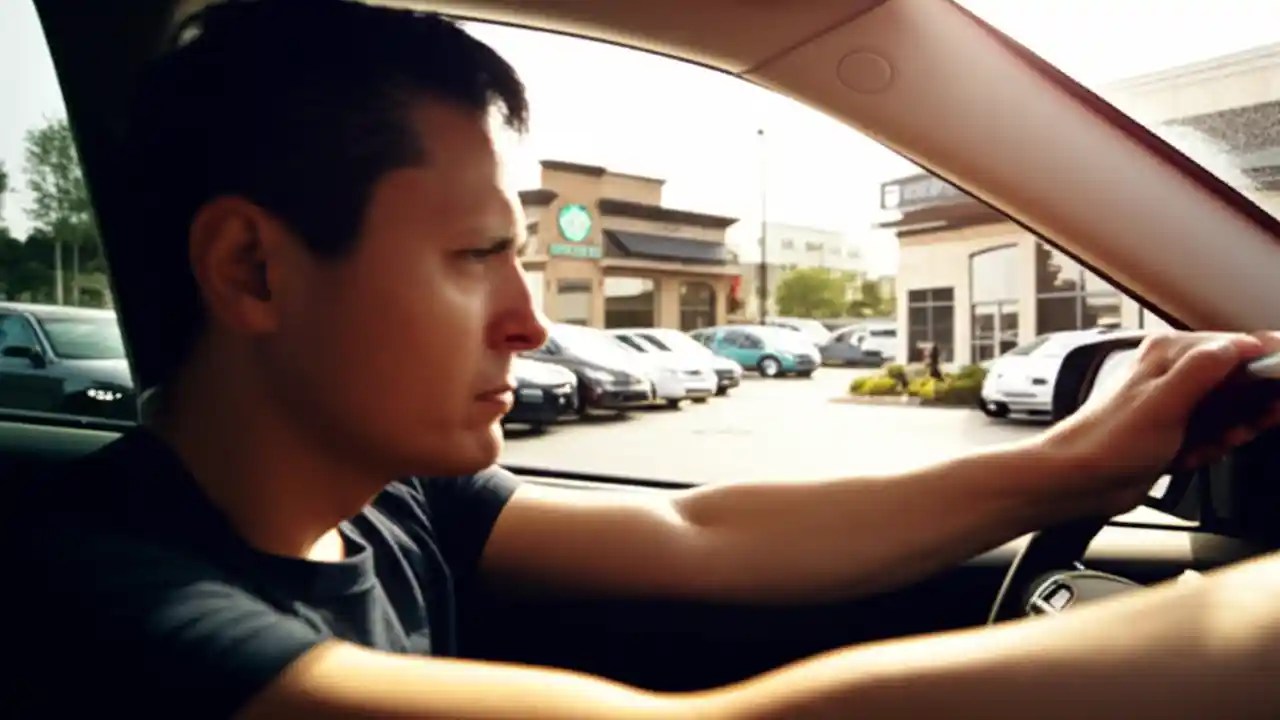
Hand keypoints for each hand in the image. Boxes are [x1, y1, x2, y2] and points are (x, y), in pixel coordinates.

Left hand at [1041, 331, 1279, 515]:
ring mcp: (1177, 402)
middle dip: (1247, 410)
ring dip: (1225, 434)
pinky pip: (1214, 435)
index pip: (1239, 348)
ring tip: (1201, 445)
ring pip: (1232, 412)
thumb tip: (1243, 343)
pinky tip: (1187, 457)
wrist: (1078, 480)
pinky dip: (1208, 449)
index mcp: (1171, 353)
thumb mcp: (1163, 402)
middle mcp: (1175, 372)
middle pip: (1241, 382)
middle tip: (1232, 429)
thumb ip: (1204, 370)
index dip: (1268, 369)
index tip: (1278, 392)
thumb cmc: (1108, 440)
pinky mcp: (1177, 429)